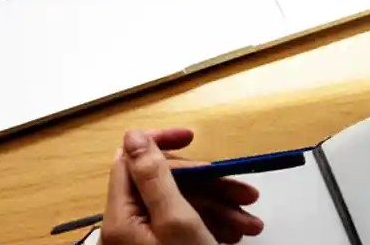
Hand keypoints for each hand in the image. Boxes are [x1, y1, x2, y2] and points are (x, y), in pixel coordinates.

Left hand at [101, 128, 263, 244]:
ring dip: (220, 206)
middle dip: (208, 183)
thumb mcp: (177, 222)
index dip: (160, 144)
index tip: (192, 136)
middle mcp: (128, 229)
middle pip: (164, 183)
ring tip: (249, 221)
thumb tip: (134, 138)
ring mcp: (146, 243)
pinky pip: (188, 226)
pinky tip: (237, 232)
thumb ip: (155, 176)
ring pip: (183, 205)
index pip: (130, 161)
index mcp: (120, 220)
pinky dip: (215, 225)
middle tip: (241, 189)